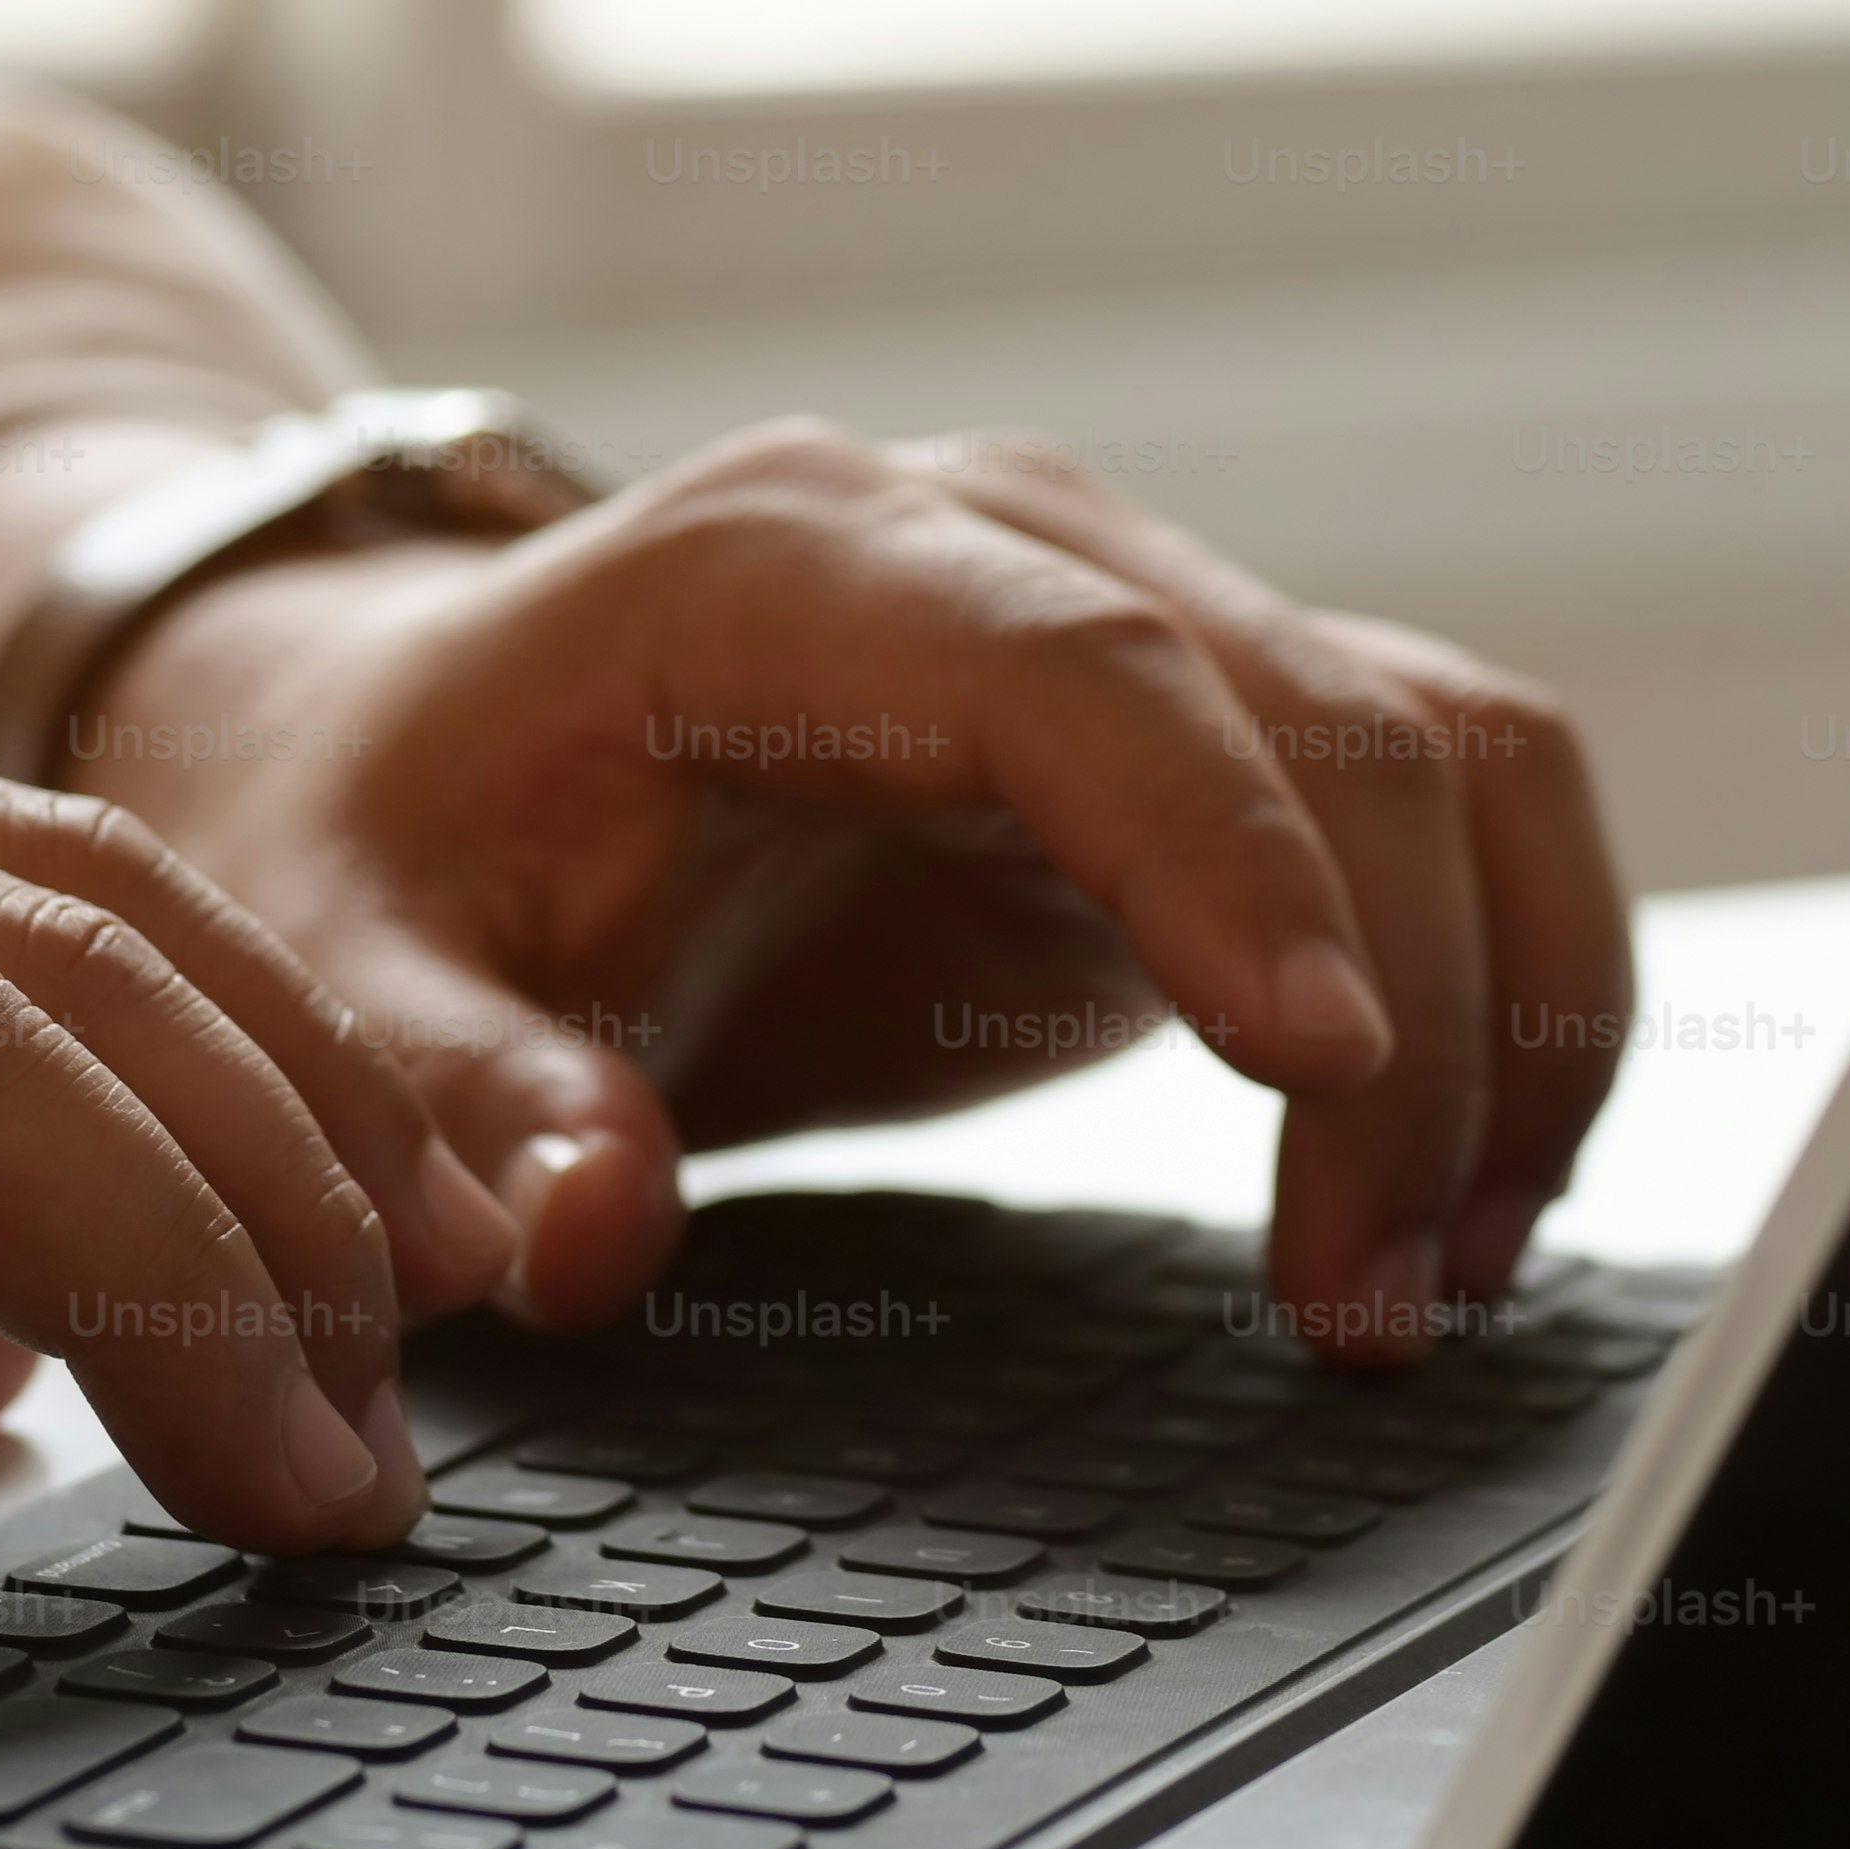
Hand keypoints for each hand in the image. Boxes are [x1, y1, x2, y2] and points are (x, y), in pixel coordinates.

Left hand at [55, 424, 1632, 1351]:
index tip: (1316, 1066)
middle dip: (1396, 1022)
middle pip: (1322, 722)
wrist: (396, 747)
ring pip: (1443, 750)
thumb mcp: (338, 977)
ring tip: (1437, 1273)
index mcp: (790, 564)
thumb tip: (583, 1235)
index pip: (1083, 673)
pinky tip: (1470, 1194)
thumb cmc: (375, 844)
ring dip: (1498, 1008)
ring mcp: (1134, 617)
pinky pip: (1451, 806)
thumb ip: (460, 1104)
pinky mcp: (1209, 730)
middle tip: (1362, 1304)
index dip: (1222, 855)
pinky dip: (1510, 987)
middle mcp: (1003, 544)